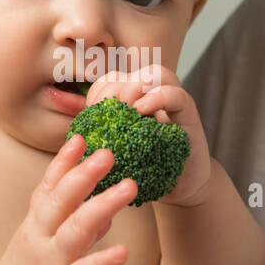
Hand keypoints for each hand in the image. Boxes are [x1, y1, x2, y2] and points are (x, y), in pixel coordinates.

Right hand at [0, 133, 137, 264]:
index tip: (81, 137)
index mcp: (37, 224)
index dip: (64, 162)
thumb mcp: (44, 242)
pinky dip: (103, 261)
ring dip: (102, 206)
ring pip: (75, 230)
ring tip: (129, 187)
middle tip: (108, 152)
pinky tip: (123, 251)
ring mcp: (51, 264)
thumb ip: (74, 222)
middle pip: (61, 200)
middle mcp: (41, 238)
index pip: (49, 186)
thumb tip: (106, 207)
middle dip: (84, 174)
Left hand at [85, 64, 212, 206]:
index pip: (112, 79)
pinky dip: (158, 97)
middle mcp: (155, 96)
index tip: (90, 112)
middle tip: (108, 113)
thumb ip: (101, 136)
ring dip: (135, 88)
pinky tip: (143, 110)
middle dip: (114, 90)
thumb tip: (74, 132)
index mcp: (135, 101)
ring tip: (127, 110)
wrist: (178, 191)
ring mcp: (174, 104)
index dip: (98, 90)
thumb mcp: (117, 151)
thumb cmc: (144, 172)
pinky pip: (176, 95)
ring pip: (156, 73)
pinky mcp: (189, 117)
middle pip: (132, 74)